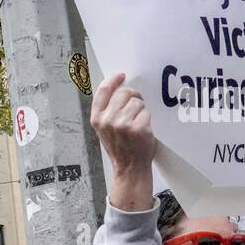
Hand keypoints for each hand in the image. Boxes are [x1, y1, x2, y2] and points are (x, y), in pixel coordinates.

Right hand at [91, 73, 155, 211]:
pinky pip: (147, 112)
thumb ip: (107, 111)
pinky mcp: (137, 128)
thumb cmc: (120, 148)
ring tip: (138, 123)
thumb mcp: (104, 129)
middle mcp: (107, 120)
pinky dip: (148, 120)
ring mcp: (122, 124)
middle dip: (133, 97)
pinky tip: (143, 130)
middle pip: (124, 93)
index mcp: (96, 118)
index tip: (122, 76)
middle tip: (136, 108)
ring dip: (141, 110)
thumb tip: (120, 88)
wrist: (129, 169)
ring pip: (137, 102)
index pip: (103, 91)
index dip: (113, 80)